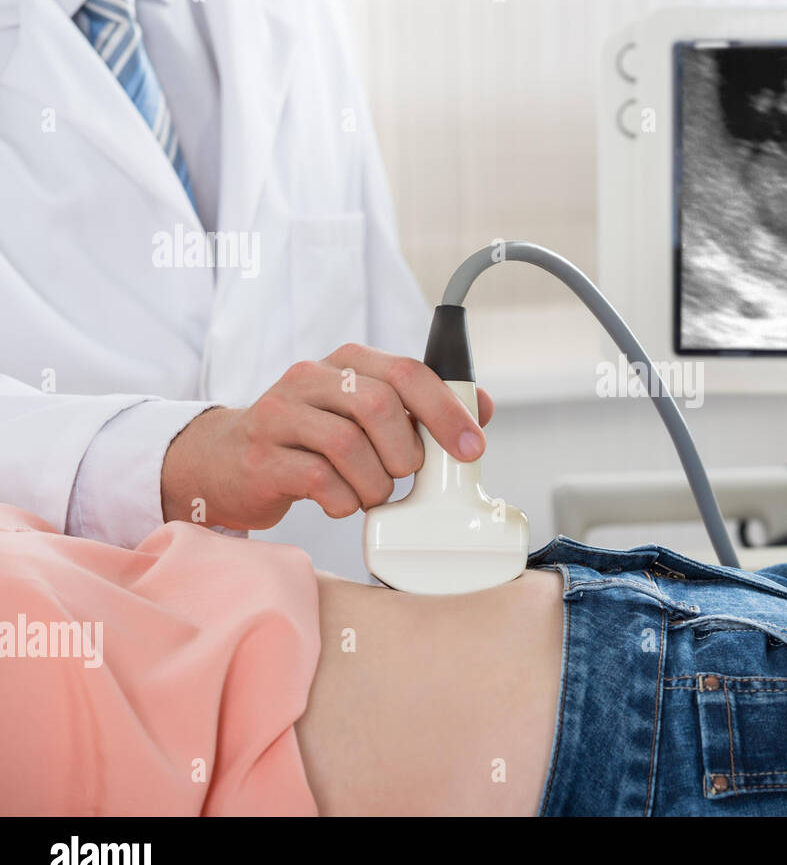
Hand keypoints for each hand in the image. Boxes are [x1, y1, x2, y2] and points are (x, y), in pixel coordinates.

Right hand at [161, 343, 494, 528]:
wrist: (227, 463)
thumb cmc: (313, 440)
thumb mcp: (366, 414)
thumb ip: (422, 409)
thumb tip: (481, 407)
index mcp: (347, 362)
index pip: (408, 372)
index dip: (446, 412)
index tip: (471, 449)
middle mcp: (310, 378)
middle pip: (379, 406)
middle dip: (405, 453)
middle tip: (403, 475)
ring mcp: (280, 415)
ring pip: (349, 445)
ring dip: (375, 483)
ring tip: (372, 494)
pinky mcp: (261, 458)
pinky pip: (319, 480)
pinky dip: (344, 500)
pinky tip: (342, 502)